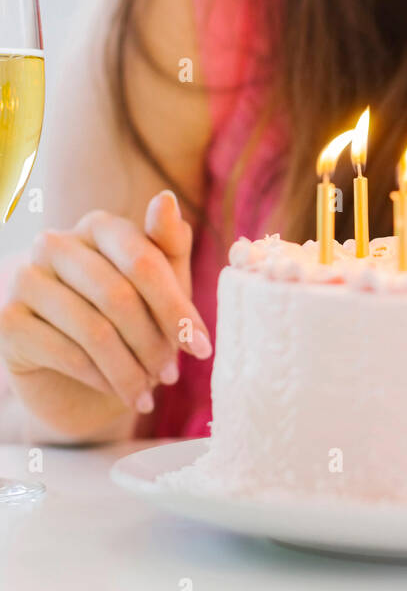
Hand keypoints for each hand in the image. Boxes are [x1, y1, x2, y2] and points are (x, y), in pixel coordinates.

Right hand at [0, 191, 211, 426]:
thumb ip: (169, 243)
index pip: (144, 261)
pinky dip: (99, 377)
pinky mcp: (8, 321)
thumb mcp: (163, 284)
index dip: (176, 308)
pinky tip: (115, 391)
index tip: (202, 347)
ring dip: (129, 368)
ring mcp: (26, 279)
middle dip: (153, 343)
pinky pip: (65, 352)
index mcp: (99, 226)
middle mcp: (56, 243)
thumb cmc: (132, 320)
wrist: (81, 376)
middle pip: (118, 295)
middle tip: (172, 375)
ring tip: (147, 391)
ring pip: (93, 328)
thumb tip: (166, 199)